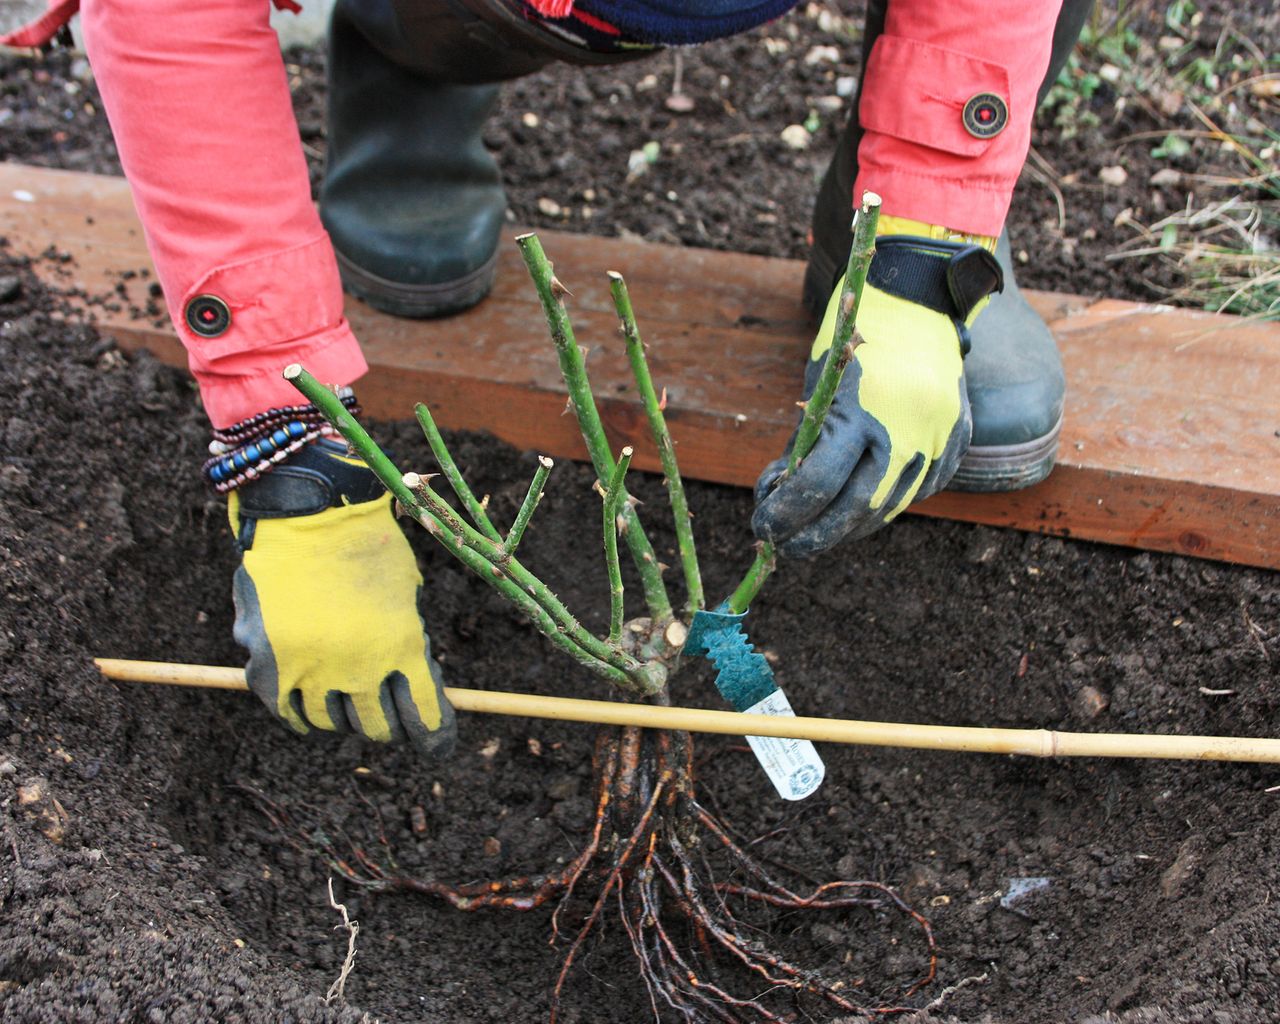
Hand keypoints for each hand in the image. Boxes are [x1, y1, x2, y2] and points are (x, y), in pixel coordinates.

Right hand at [229, 439, 454, 755]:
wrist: (309, 509)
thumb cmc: (368, 544)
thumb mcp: (406, 595)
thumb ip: (409, 643)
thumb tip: (414, 686)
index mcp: (403, 648)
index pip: (426, 717)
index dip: (435, 737)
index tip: (438, 744)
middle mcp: (358, 667)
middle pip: (379, 726)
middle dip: (390, 726)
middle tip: (390, 722)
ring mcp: (310, 668)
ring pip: (331, 722)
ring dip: (344, 719)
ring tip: (349, 711)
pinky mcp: (269, 662)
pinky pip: (285, 709)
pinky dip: (299, 715)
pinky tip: (309, 713)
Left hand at [753, 227, 1000, 555]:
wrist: (919, 300)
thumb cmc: (854, 339)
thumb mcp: (819, 387)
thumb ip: (806, 445)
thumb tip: (783, 501)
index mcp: (863, 410)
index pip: (819, 484)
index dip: (786, 513)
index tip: (763, 526)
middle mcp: (908, 430)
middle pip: (856, 509)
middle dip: (814, 536)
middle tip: (785, 546)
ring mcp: (938, 440)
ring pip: (888, 509)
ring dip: (847, 529)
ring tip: (816, 533)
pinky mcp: (956, 443)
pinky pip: (916, 492)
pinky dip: (882, 507)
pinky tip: (855, 512)